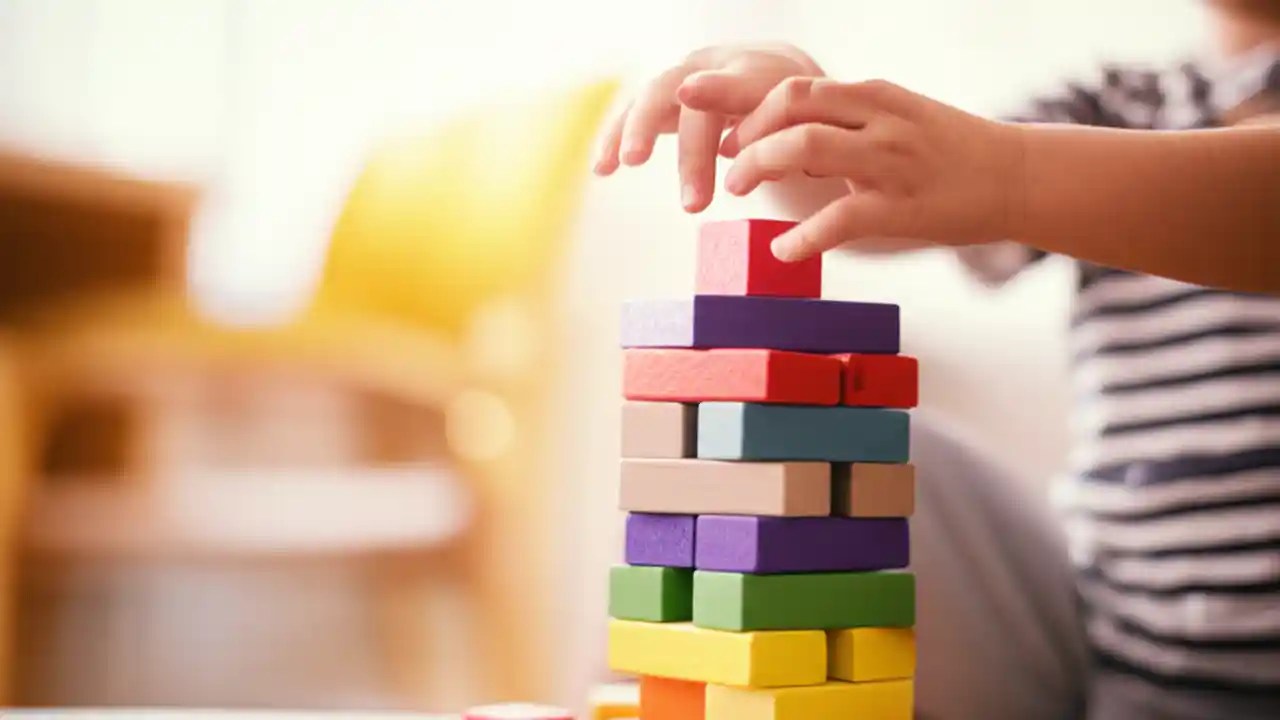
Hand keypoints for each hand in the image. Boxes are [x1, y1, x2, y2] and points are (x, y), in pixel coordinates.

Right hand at [592, 44, 823, 211]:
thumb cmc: (791, 111)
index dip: (716, 89)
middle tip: (693, 202)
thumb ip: (787, 138)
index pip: (739, 80)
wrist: (775, 81)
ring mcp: (684, 80)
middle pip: (694, 97)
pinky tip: (602, 168)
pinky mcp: (663, 100)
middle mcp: (715, 68)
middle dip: (691, 150)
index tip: (690, 97)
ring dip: (637, 131)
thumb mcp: (803, 121)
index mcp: (759, 72)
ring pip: (656, 97)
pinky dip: (616, 137)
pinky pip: (635, 113)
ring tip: (622, 165)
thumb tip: (775, 167)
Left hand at [682, 76, 1023, 260]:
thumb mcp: (900, 117)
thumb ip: (849, 120)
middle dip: (743, 131)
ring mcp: (890, 162)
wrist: (1018, 176)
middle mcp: (878, 120)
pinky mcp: (901, 208)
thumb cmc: (952, 151)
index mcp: (874, 96)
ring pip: (805, 149)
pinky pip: (838, 220)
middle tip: (725, 165)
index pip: (795, 87)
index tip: (721, 131)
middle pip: (790, 106)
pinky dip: (801, 237)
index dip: (746, 106)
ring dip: (759, 168)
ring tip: (739, 193)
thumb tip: (789, 134)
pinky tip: (781, 250)